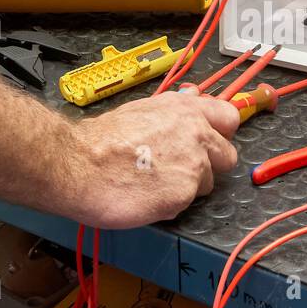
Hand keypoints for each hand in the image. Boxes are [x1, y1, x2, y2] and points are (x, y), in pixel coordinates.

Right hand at [67, 90, 240, 228]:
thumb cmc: (100, 141)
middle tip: (181, 170)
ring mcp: (194, 164)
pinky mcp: (184, 194)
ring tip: (155, 184)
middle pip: (227, 156)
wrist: (77, 165)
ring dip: (188, 188)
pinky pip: (187, 205)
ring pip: (208, 184)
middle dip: (209, 166)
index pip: (229, 118)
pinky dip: (170, 205)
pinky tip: (146, 197)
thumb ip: (173, 112)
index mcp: (185, 109)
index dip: (220, 133)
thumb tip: (192, 101)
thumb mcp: (141, 110)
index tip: (210, 142)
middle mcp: (196, 133)